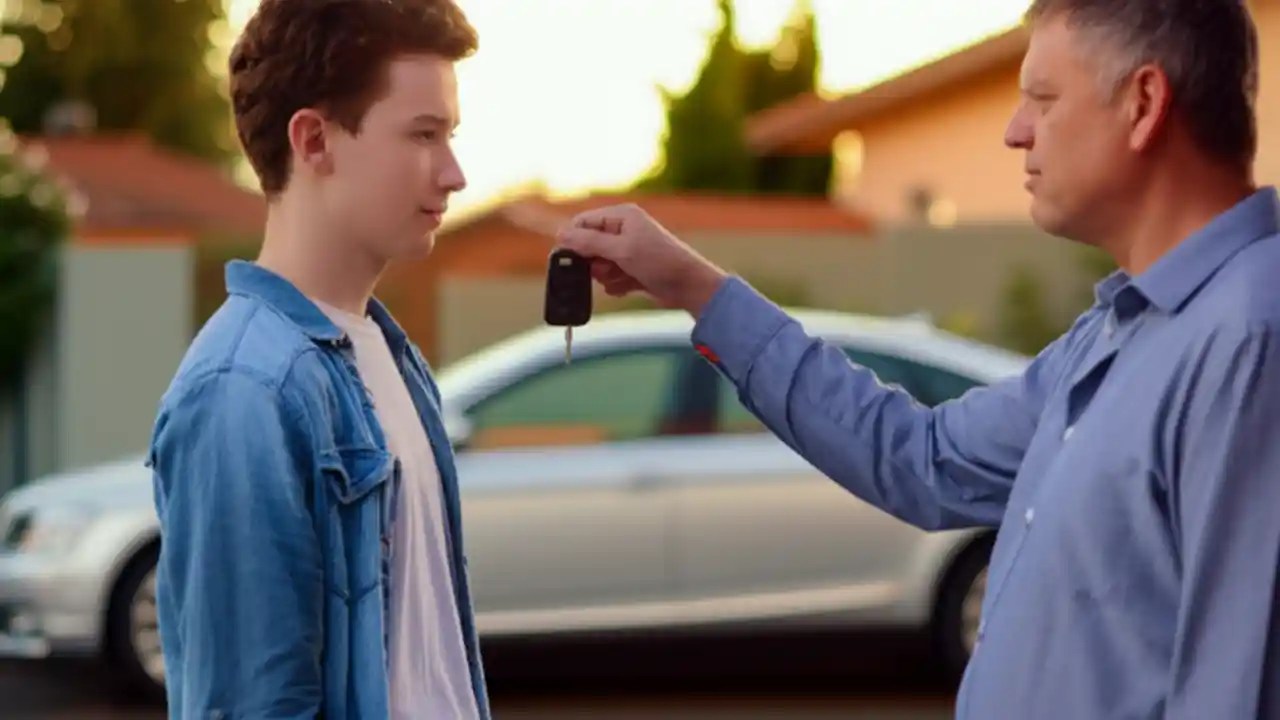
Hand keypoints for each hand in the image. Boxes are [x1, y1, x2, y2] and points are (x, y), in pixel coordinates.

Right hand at [555, 203, 727, 316]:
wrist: (690, 287)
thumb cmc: (659, 262)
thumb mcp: (621, 250)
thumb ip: (589, 242)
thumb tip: (561, 235)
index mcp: (622, 216)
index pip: (583, 222)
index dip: (574, 240)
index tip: (569, 260)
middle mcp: (624, 229)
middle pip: (588, 245)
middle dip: (594, 263)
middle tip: (607, 269)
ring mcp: (628, 250)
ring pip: (598, 264)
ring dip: (606, 276)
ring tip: (623, 278)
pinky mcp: (632, 269)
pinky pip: (611, 277)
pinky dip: (616, 284)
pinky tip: (629, 286)